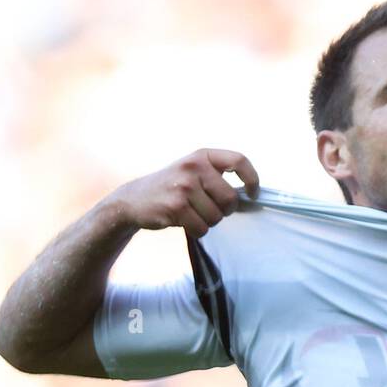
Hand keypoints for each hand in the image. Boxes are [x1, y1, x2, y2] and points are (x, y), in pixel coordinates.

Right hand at [106, 148, 259, 237]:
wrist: (134, 199)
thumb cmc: (172, 188)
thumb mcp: (193, 172)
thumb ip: (216, 178)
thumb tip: (248, 197)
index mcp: (202, 155)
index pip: (239, 160)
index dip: (252, 179)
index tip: (252, 194)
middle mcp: (194, 166)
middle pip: (230, 199)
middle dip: (223, 211)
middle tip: (207, 209)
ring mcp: (185, 186)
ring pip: (216, 217)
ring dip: (207, 222)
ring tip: (190, 213)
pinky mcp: (177, 206)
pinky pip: (202, 228)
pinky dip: (196, 230)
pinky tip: (183, 221)